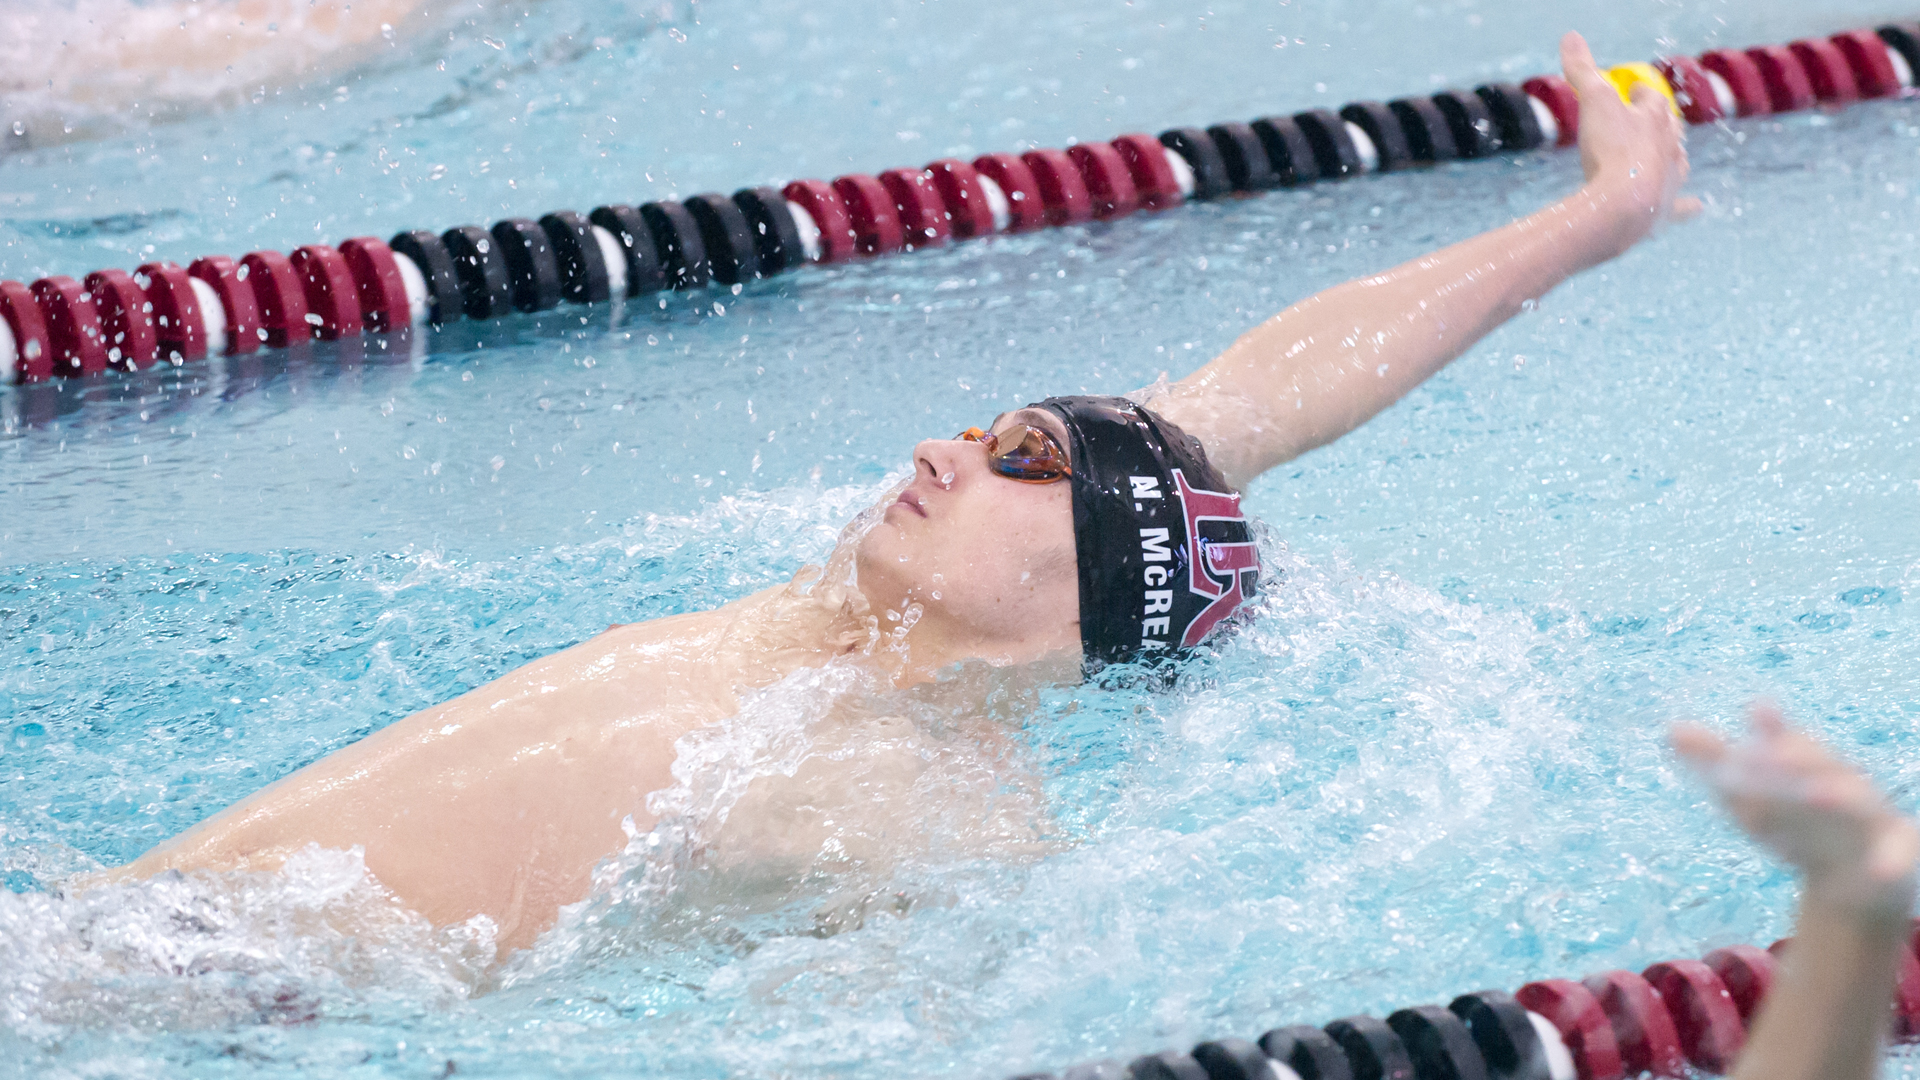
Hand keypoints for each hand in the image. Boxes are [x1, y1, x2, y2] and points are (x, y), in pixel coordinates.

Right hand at [1559, 31, 1702, 252]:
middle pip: (1669, 127)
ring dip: (1672, 156)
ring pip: (1677, 161)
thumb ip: (1582, 70)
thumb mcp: (1592, 101)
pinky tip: (1696, 206)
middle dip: (1660, 123)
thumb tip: (1571, 36)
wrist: (1623, 206)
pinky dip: (1687, 206)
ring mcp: (1671, 177)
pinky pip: (1682, 206)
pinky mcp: (1666, 210)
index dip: (1639, 93)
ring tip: (1665, 156)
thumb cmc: (1610, 150)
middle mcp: (1670, 145)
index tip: (1632, 92)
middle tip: (1649, 121)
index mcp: (1655, 116)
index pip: (1650, 97)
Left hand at [1673, 703, 1919, 916]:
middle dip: (1799, 758)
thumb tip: (1672, 728)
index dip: (1772, 730)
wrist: (1855, 878)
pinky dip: (1891, 861)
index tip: (1755, 710)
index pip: (1787, 744)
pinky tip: (1878, 870)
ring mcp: (1871, 815)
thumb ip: (1718, 762)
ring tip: (1814, 794)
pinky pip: (1899, 855)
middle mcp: (1842, 781)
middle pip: (1821, 766)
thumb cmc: (1799, 823)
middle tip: (1770, 751)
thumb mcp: (1754, 796)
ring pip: (1858, 805)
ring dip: (1838, 797)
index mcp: (1810, 764)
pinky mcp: (1895, 851)